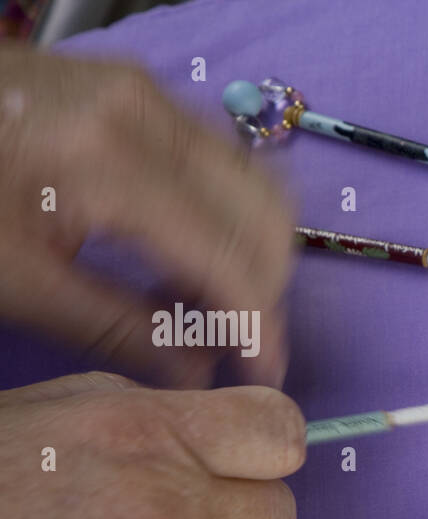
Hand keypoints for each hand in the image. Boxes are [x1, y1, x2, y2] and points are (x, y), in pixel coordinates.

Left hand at [0, 44, 294, 387]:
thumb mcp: (19, 282)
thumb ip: (117, 332)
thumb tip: (202, 375)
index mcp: (109, 162)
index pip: (229, 256)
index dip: (258, 325)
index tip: (264, 376)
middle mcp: (148, 115)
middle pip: (264, 216)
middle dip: (263, 291)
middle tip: (232, 343)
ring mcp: (151, 96)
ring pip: (259, 187)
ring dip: (252, 254)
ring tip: (208, 303)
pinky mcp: (146, 95)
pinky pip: (227, 164)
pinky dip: (230, 219)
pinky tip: (187, 258)